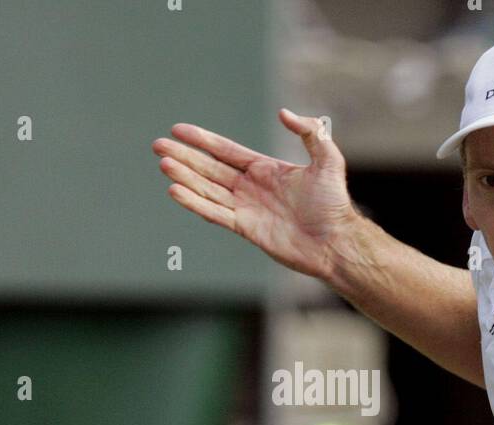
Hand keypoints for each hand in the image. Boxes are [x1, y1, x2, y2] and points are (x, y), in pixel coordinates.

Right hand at [153, 108, 359, 281]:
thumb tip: (283, 113)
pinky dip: (194, 203)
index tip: (178, 130)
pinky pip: (214, 213)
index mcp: (265, 169)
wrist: (336, 243)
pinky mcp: (245, 229)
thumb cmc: (334, 204)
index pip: (225, 151)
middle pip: (209, 168)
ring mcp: (246, 209)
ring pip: (207, 190)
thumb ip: (309, 133)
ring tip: (163, 164)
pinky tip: (176, 191)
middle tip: (158, 145)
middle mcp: (251, 187)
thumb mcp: (327, 161)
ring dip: (184, 177)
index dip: (202, 140)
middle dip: (184, 156)